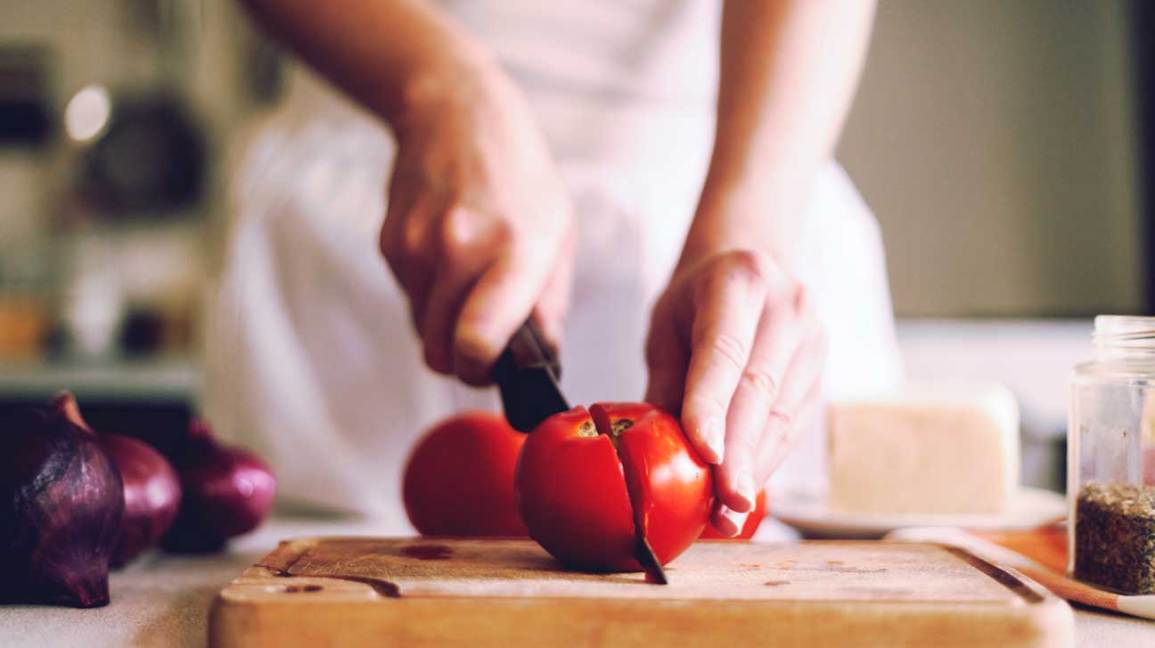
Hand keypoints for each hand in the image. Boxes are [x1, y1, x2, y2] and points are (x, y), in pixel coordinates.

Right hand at [379, 72, 573, 383]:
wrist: (455, 113)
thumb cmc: (518, 178)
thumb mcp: (558, 233)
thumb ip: (550, 305)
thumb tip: (542, 362)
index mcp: (514, 249)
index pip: (477, 340)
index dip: (480, 370)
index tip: (492, 366)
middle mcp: (459, 249)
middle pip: (440, 351)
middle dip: (462, 360)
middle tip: (485, 343)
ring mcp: (417, 247)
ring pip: (421, 330)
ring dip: (444, 326)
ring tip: (469, 284)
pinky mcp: (389, 244)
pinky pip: (408, 300)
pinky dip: (427, 296)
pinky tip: (447, 258)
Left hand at [645, 250, 825, 535]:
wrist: (751, 263)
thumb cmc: (696, 300)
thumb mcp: (666, 326)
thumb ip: (666, 382)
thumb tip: (655, 452)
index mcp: (740, 281)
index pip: (725, 351)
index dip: (714, 405)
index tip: (705, 454)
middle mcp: (789, 307)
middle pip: (760, 391)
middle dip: (740, 455)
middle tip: (722, 506)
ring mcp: (814, 340)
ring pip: (782, 416)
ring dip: (754, 470)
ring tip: (727, 515)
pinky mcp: (822, 371)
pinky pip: (793, 426)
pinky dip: (766, 463)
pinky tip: (744, 493)